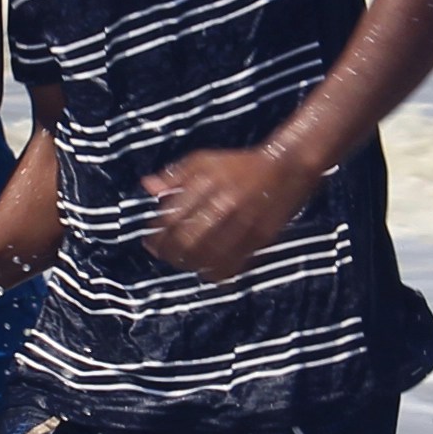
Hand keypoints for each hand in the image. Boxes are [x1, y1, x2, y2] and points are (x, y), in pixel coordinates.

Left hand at [140, 142, 316, 279]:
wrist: (284, 168)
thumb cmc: (240, 165)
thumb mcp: (203, 160)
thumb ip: (174, 175)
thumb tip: (148, 186)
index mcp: (208, 184)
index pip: (172, 218)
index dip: (156, 234)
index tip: (150, 240)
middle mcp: (224, 204)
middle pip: (186, 242)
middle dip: (169, 253)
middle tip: (164, 255)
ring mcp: (243, 224)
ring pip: (207, 258)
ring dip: (189, 265)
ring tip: (182, 263)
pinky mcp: (259, 239)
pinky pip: (232, 266)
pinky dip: (215, 273)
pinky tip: (207, 269)